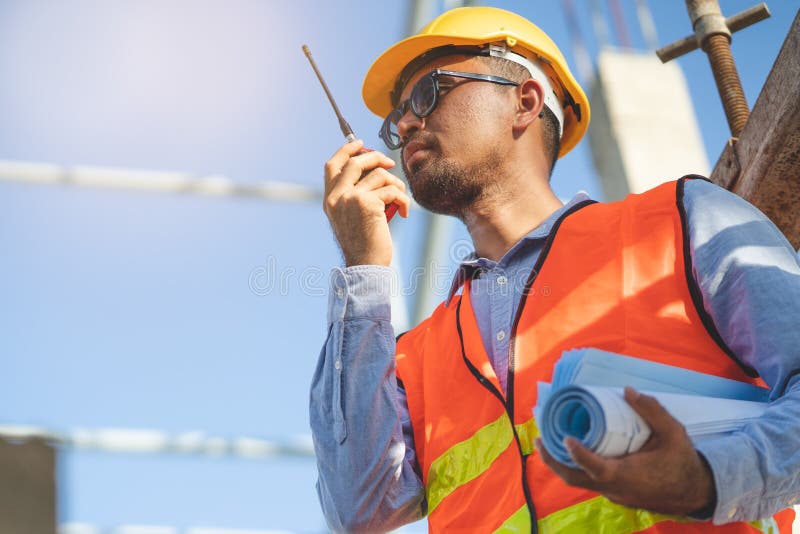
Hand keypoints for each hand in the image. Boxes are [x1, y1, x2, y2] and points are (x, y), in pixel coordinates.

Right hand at [323, 140, 410, 266]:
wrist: (365, 264)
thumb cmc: (364, 243)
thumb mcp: (351, 216)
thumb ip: (355, 194)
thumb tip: (373, 170)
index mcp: (330, 199)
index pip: (332, 165)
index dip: (347, 150)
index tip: (361, 144)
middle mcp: (336, 197)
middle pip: (356, 162)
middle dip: (376, 158)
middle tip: (390, 164)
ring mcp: (351, 199)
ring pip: (379, 176)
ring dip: (395, 184)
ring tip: (400, 199)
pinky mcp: (368, 204)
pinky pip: (391, 190)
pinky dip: (403, 199)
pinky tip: (404, 212)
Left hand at [536, 387, 715, 516]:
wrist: (695, 491)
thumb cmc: (683, 461)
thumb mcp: (674, 433)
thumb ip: (652, 411)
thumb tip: (627, 390)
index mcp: (628, 475)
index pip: (597, 468)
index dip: (579, 454)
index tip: (565, 438)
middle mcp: (615, 488)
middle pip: (575, 478)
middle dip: (553, 460)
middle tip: (538, 437)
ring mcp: (612, 493)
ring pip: (579, 481)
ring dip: (561, 462)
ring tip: (547, 440)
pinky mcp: (614, 493)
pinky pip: (588, 480)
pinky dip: (575, 466)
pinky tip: (571, 449)